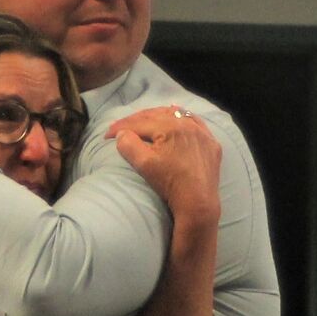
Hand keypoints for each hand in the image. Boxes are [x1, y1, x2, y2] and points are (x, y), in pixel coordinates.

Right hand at [107, 105, 220, 224]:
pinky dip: (182, 117)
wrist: (198, 201)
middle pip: (157, 115)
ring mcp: (202, 132)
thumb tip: (122, 134)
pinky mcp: (210, 142)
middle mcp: (188, 124)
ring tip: (144, 118)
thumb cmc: (169, 183)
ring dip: (158, 115)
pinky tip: (177, 114)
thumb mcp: (143, 165)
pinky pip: (195, 122)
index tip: (106, 135)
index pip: (139, 123)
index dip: (120, 127)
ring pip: (177, 114)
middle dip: (136, 120)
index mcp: (170, 127)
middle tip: (120, 127)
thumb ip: (128, 145)